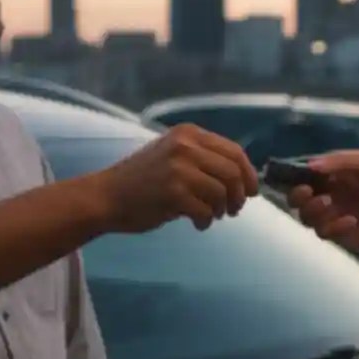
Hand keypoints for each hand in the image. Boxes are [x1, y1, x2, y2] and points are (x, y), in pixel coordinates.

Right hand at [95, 123, 258, 232]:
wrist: (106, 197)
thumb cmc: (143, 181)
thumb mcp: (175, 157)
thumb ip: (205, 161)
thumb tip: (244, 179)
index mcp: (189, 133)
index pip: (234, 151)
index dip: (249, 174)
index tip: (252, 191)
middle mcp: (185, 146)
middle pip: (233, 172)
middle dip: (240, 195)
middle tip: (234, 210)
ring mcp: (178, 167)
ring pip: (222, 192)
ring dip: (223, 210)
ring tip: (212, 216)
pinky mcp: (173, 191)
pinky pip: (206, 210)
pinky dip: (206, 221)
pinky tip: (198, 224)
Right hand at [287, 150, 358, 250]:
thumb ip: (340, 162)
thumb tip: (310, 167)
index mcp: (336, 177)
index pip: (305, 176)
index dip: (294, 176)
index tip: (296, 175)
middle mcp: (332, 197)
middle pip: (298, 200)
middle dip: (296, 196)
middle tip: (306, 192)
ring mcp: (336, 218)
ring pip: (306, 218)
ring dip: (311, 210)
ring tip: (326, 203)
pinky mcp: (344, 237)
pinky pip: (325, 233)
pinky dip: (333, 226)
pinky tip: (351, 221)